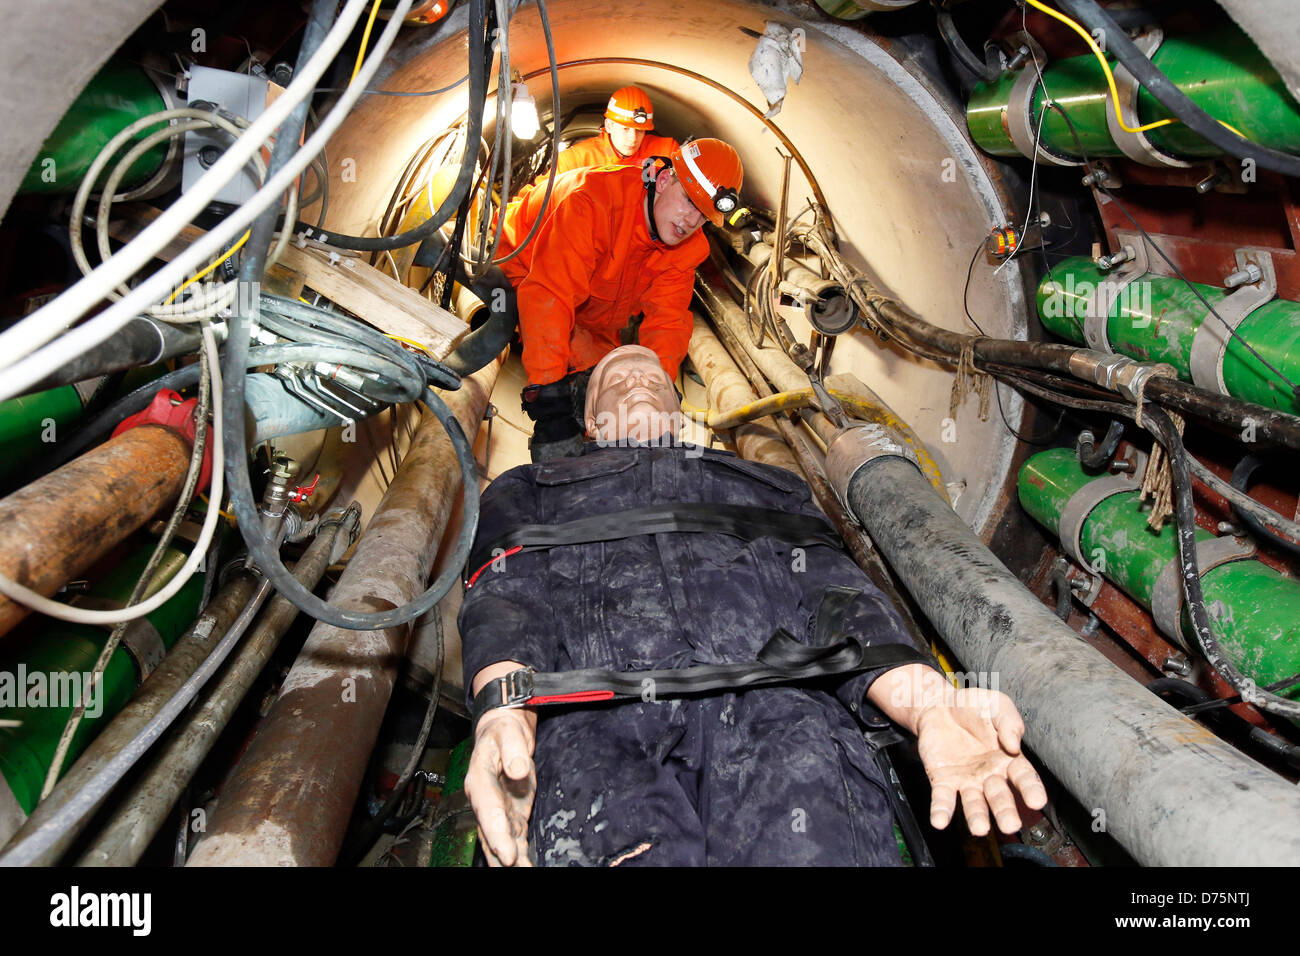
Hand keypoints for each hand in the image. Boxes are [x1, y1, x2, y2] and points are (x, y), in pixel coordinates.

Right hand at [464, 707, 537, 865]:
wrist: (504, 735)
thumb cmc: (504, 732)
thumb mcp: (509, 732)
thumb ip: (514, 749)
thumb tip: (518, 770)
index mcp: (479, 779)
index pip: (488, 810)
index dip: (497, 833)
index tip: (508, 854)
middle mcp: (484, 800)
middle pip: (491, 832)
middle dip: (502, 854)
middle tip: (515, 868)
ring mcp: (496, 810)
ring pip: (501, 840)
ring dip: (511, 859)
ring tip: (524, 871)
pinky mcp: (510, 815)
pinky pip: (514, 838)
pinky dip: (520, 853)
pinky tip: (526, 865)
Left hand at [913, 686, 1046, 835]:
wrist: (938, 704)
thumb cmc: (973, 706)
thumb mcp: (997, 705)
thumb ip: (1009, 722)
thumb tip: (1014, 744)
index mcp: (1009, 759)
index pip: (1024, 778)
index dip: (1031, 790)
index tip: (1037, 802)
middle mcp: (990, 775)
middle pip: (1000, 797)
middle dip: (1005, 811)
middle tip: (1010, 825)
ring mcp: (966, 780)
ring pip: (973, 803)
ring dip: (976, 817)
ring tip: (979, 828)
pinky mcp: (943, 780)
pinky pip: (943, 798)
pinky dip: (942, 810)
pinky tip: (940, 820)